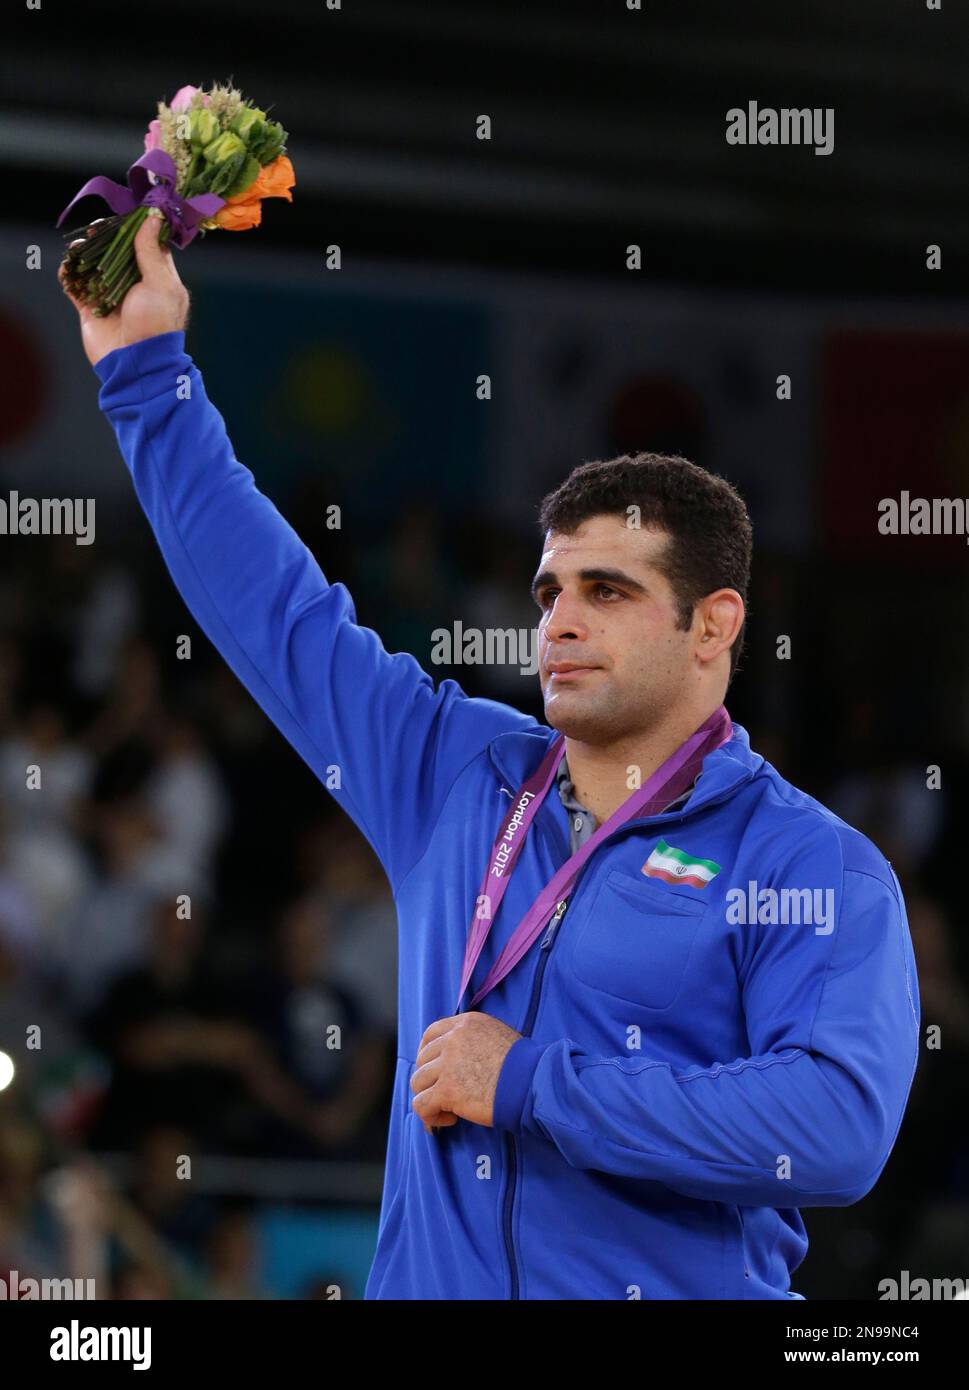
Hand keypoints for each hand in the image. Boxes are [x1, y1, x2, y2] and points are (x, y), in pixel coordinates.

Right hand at [58, 211, 190, 366]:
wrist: (135, 365)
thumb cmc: (155, 325)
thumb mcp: (159, 284)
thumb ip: (151, 252)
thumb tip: (153, 218)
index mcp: (157, 279)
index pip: (147, 247)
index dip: (135, 230)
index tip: (123, 217)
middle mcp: (134, 286)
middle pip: (116, 254)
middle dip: (105, 240)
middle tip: (96, 229)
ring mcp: (111, 298)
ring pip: (94, 268)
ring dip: (84, 255)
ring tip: (79, 247)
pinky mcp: (91, 310)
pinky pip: (76, 287)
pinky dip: (70, 275)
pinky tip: (69, 266)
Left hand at [410, 1011, 521, 1132]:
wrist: (534, 1083)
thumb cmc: (524, 1066)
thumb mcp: (497, 1036)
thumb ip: (473, 1040)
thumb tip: (456, 1057)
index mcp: (466, 1024)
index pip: (431, 1034)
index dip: (426, 1054)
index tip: (433, 1070)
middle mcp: (453, 1039)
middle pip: (422, 1060)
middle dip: (430, 1080)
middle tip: (447, 1095)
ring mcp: (448, 1064)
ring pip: (418, 1083)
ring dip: (430, 1098)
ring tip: (450, 1111)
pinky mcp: (447, 1090)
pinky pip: (421, 1105)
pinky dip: (430, 1116)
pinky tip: (448, 1121)